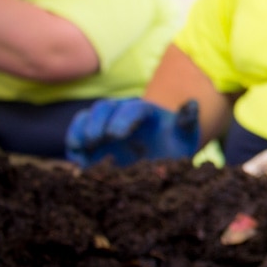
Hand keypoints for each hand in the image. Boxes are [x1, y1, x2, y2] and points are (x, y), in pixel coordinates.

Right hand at [65, 98, 199, 166]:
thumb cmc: (173, 148)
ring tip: (82, 147)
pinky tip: (75, 157)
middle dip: (98, 122)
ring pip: (87, 118)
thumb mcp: (185, 137)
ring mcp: (104, 125)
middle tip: (97, 141)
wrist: (160, 163)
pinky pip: (77, 134)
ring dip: (81, 130)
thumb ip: (187, 122)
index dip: (123, 119)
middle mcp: (121, 112)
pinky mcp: (91, 140)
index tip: (116, 135)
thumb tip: (193, 104)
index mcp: (145, 110)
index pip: (133, 108)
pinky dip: (73, 141)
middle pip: (105, 107)